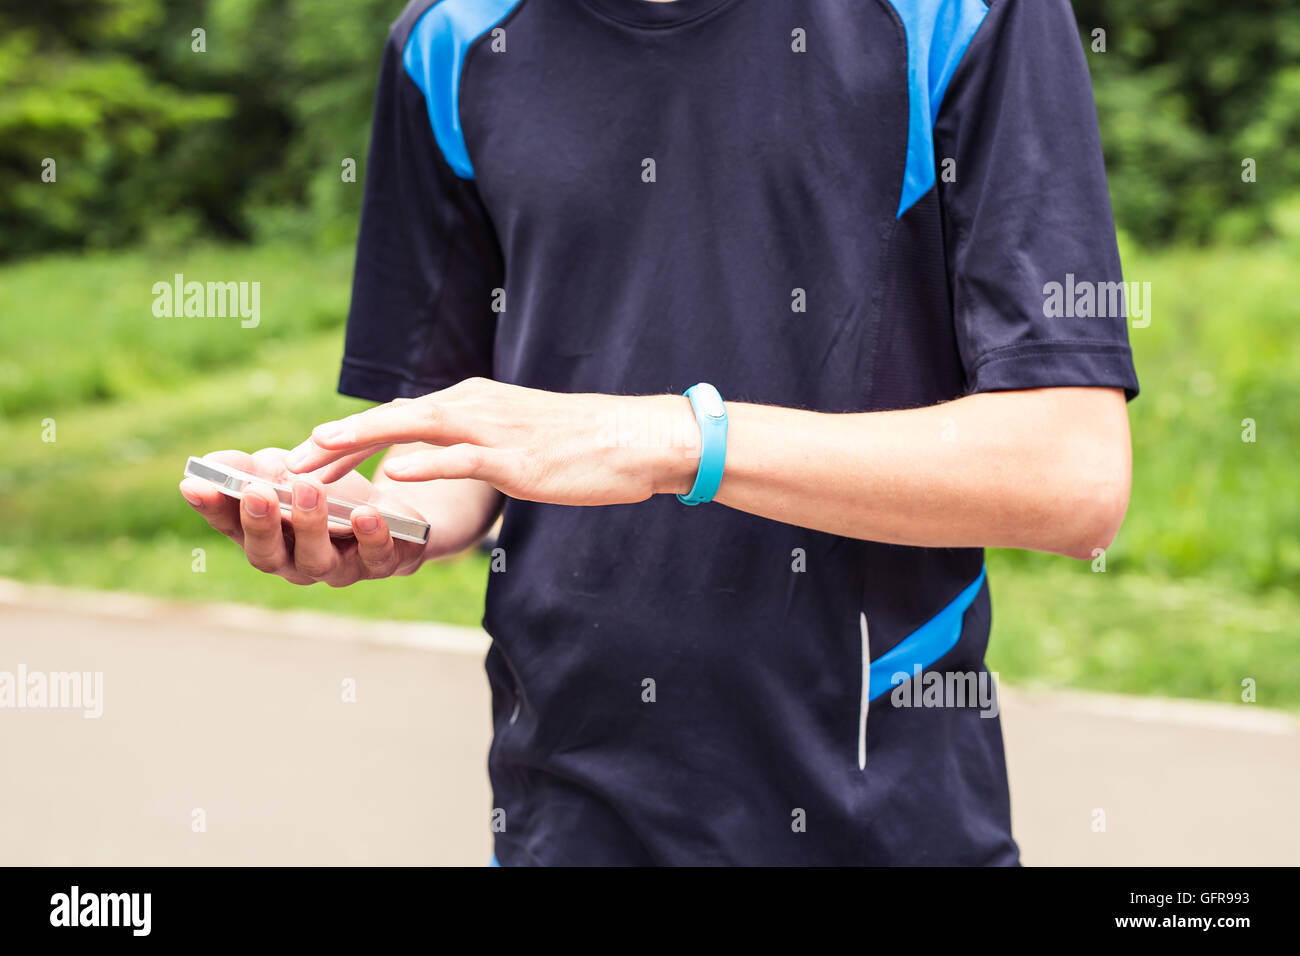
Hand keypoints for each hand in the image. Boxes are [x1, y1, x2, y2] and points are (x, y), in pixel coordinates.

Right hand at [178, 448, 426, 585]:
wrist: (394, 511)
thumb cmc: (331, 494)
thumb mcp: (291, 471)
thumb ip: (253, 469)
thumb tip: (212, 463)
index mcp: (265, 538)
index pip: (229, 525)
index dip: (212, 507)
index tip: (195, 483)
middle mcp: (294, 563)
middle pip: (266, 555)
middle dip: (259, 524)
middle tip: (255, 492)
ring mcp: (338, 568)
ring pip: (317, 560)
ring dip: (311, 524)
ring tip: (308, 488)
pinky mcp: (381, 563)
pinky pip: (375, 556)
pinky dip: (370, 535)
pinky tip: (365, 513)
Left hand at [282, 378, 698, 504]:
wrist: (633, 438)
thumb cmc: (577, 444)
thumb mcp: (513, 436)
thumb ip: (467, 444)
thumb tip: (424, 462)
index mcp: (471, 401)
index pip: (397, 415)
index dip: (346, 435)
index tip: (303, 455)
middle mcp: (474, 405)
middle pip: (391, 416)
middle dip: (334, 439)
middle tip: (281, 462)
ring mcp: (495, 429)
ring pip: (416, 426)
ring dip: (361, 439)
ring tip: (315, 455)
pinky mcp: (518, 457)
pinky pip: (463, 457)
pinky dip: (426, 462)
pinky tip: (393, 474)